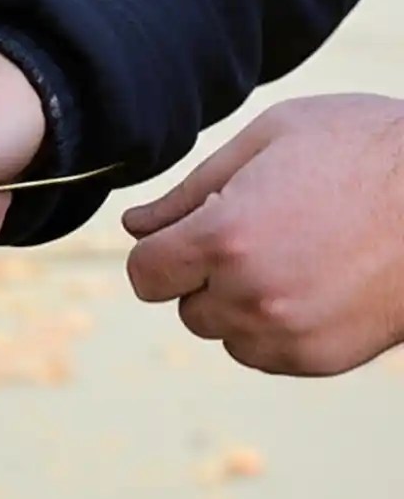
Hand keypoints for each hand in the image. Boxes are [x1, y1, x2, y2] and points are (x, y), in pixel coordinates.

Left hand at [123, 93, 403, 375]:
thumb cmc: (365, 148)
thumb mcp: (271, 140)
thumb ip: (190, 191)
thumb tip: (133, 225)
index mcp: (225, 237)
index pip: (144, 273)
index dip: (159, 253)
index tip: (185, 238)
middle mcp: (250, 295)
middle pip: (184, 305)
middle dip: (206, 274)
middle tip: (262, 234)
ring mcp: (286, 333)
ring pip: (223, 333)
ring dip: (240, 304)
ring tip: (295, 256)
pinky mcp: (319, 359)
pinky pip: (264, 353)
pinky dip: (275, 327)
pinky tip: (316, 284)